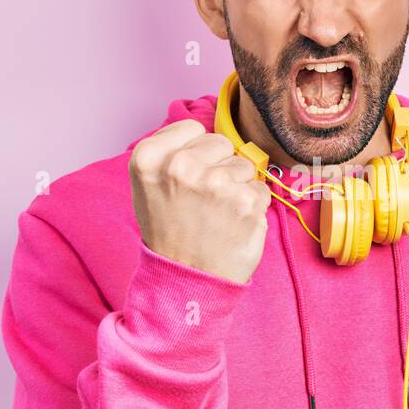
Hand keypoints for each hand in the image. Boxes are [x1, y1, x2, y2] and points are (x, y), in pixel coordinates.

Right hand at [128, 119, 272, 284]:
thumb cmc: (170, 233)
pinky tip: (233, 224)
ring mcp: (215, 182)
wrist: (186, 281)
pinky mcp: (245, 201)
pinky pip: (260, 188)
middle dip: (218, 166)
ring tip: (217, 214)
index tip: (188, 175)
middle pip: (221, 142)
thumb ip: (170, 153)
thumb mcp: (149, 187)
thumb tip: (205, 133)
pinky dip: (252, 206)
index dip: (196, 151)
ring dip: (237, 187)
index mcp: (150, 157)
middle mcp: (181, 165)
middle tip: (203, 199)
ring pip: (244, 165)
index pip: (193, 127)